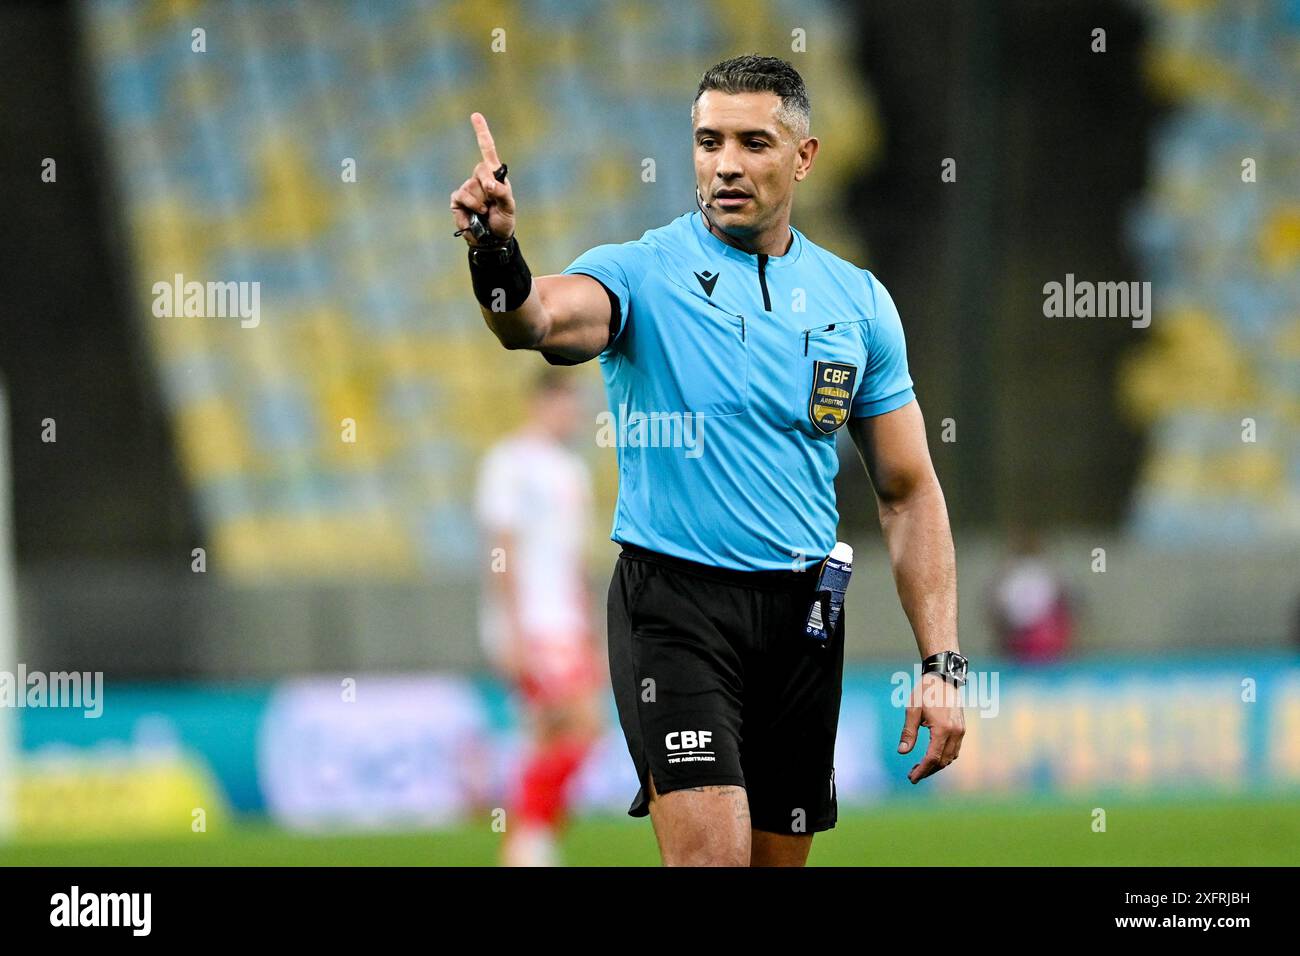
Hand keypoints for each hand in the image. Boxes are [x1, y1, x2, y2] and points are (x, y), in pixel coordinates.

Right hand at [449, 112, 515, 244]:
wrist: (492, 239)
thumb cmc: (503, 220)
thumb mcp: (509, 207)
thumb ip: (502, 193)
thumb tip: (490, 185)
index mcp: (494, 174)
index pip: (487, 149)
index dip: (481, 132)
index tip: (475, 115)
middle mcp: (479, 178)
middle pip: (480, 171)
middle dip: (488, 187)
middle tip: (492, 203)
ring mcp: (467, 188)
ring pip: (471, 189)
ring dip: (479, 204)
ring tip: (484, 213)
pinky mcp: (457, 200)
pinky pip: (461, 199)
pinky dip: (469, 211)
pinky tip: (473, 218)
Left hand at [898, 671, 964, 783]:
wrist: (943, 677)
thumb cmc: (925, 692)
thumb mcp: (912, 710)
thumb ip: (908, 732)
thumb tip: (902, 752)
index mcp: (943, 729)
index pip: (932, 758)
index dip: (922, 770)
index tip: (912, 778)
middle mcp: (955, 733)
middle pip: (943, 761)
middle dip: (928, 770)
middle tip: (913, 775)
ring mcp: (961, 731)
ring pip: (950, 757)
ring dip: (936, 765)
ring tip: (920, 767)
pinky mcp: (962, 729)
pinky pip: (955, 750)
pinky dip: (944, 757)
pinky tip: (932, 756)